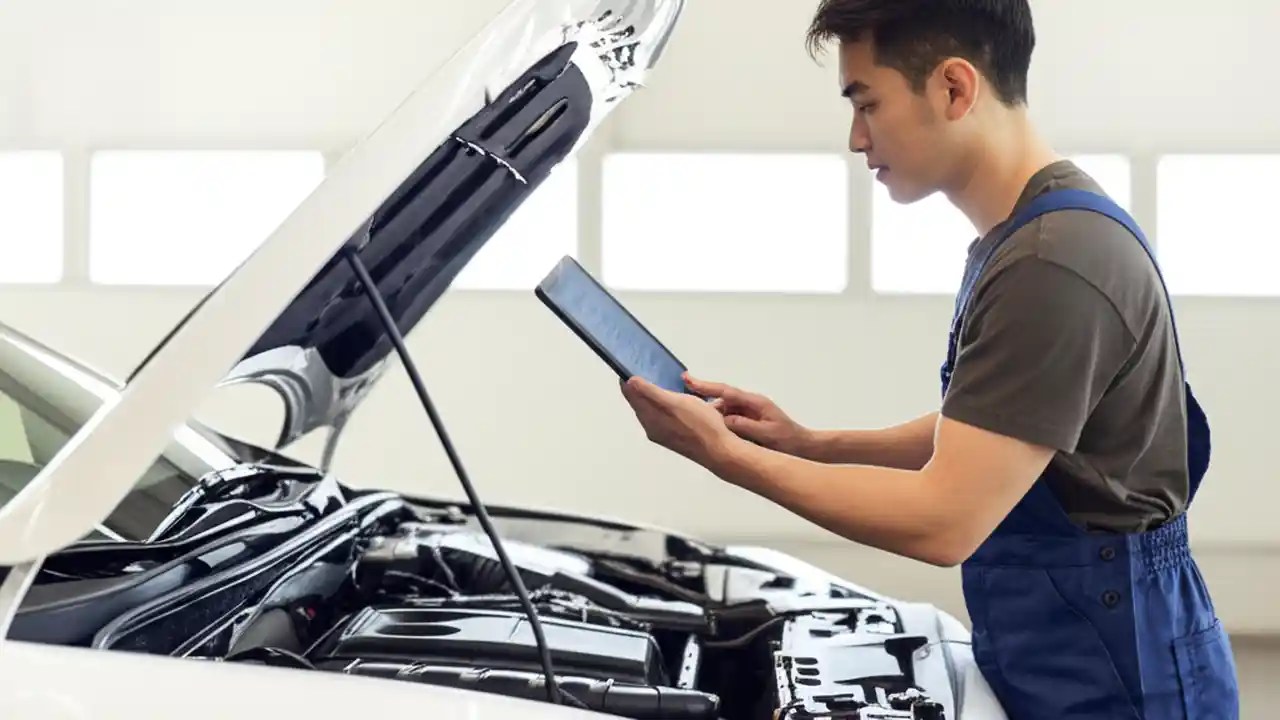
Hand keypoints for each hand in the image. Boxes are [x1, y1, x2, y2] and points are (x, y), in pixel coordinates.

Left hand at [620, 376, 738, 466]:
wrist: (719, 451)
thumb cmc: (701, 425)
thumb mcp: (675, 402)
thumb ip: (651, 392)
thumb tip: (630, 381)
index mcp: (649, 418)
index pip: (630, 394)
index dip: (628, 378)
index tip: (631, 364)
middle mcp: (652, 427)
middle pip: (639, 402)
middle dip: (639, 386)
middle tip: (646, 368)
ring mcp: (662, 433)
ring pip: (650, 409)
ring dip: (652, 395)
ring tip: (660, 380)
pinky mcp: (674, 436)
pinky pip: (662, 416)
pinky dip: (663, 404)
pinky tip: (675, 400)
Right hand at [683, 373, 815, 456]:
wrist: (802, 446)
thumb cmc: (787, 440)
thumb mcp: (766, 433)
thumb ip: (745, 426)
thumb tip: (724, 420)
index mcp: (754, 402)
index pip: (725, 391)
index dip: (705, 386)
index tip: (687, 379)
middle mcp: (748, 404)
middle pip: (720, 398)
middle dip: (701, 397)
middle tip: (679, 396)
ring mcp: (747, 412)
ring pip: (722, 410)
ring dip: (709, 413)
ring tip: (688, 414)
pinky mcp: (746, 421)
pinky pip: (727, 419)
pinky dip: (717, 422)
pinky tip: (706, 427)